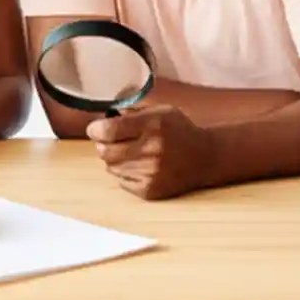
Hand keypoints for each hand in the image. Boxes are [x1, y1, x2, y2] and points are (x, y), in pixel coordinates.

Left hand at [87, 106, 215, 199]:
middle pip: (104, 151)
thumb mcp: (160, 110)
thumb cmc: (178, 130)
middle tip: (111, 140)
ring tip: (131, 152)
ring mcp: (150, 173)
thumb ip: (132, 110)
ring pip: (110, 167)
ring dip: (115, 159)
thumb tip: (106, 114)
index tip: (96, 128)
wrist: (204, 158)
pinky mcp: (149, 190)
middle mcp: (151, 151)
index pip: (108, 131)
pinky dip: (124, 173)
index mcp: (152, 126)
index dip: (96, 129)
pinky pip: (120, 181)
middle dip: (103, 144)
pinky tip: (140, 165)